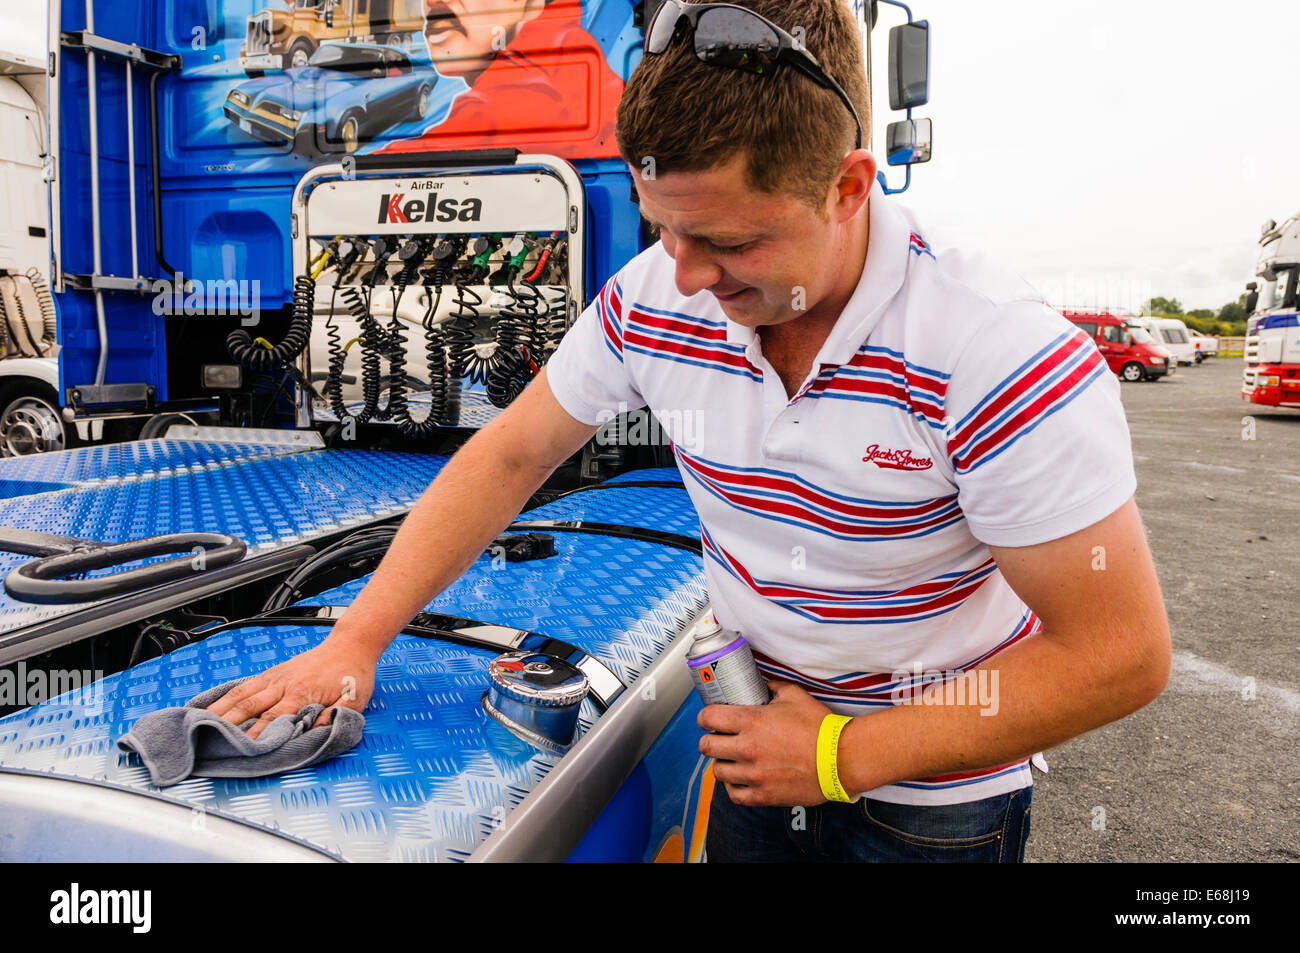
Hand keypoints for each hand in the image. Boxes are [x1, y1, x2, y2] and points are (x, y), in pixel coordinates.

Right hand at [205, 637, 377, 739]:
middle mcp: (284, 684)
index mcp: (302, 693)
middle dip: (227, 724)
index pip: (273, 719)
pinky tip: (213, 705)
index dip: (256, 736)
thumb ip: (334, 716)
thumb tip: (315, 731)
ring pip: (242, 694)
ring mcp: (275, 677)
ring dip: (220, 710)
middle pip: (249, 706)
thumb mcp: (354, 699)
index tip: (241, 751)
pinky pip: (245, 685)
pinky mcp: (273, 673)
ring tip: (198, 724)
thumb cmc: (352, 673)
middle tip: (208, 740)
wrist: (350, 644)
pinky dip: (226, 696)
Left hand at [697, 680, 832, 806]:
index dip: (705, 717)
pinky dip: (733, 786)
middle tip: (719, 738)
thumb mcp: (795, 696)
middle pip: (707, 746)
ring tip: (731, 759)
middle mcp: (747, 748)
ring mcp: (753, 774)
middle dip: (710, 740)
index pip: (709, 717)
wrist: (841, 759)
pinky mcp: (763, 795)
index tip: (709, 719)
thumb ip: (773, 688)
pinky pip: (734, 794)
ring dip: (722, 763)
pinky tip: (740, 779)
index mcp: (752, 721)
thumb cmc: (820, 728)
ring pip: (718, 771)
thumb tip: (763, 687)